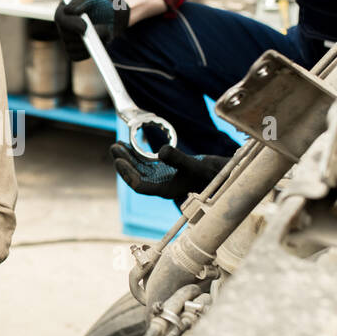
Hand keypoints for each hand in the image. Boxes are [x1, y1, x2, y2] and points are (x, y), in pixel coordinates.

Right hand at [53, 0, 129, 61]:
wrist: (112, 18)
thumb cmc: (101, 5)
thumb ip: (82, 1)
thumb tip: (71, 11)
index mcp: (63, 10)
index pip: (60, 18)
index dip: (71, 24)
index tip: (85, 28)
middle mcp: (62, 26)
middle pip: (65, 35)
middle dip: (84, 36)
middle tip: (102, 31)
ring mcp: (66, 40)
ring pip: (72, 47)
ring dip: (89, 43)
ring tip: (103, 34)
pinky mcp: (73, 51)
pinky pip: (76, 56)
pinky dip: (88, 52)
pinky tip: (97, 44)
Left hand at [109, 142, 228, 199]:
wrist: (222, 175)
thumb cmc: (211, 174)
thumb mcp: (195, 165)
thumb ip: (178, 159)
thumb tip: (161, 150)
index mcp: (165, 190)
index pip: (139, 185)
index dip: (127, 173)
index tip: (118, 160)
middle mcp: (161, 186)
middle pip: (136, 176)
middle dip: (123, 162)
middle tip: (114, 147)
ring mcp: (162, 179)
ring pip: (139, 169)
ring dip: (128, 158)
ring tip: (117, 145)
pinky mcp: (165, 171)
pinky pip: (146, 164)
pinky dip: (137, 156)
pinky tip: (129, 146)